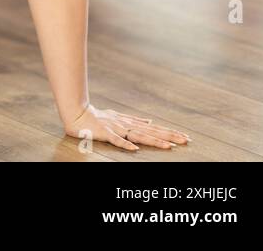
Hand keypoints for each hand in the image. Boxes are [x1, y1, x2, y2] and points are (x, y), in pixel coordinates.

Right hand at [65, 105, 189, 150]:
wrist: (77, 113)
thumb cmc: (97, 117)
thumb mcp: (118, 116)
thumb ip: (133, 120)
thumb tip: (149, 121)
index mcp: (130, 123)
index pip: (153, 128)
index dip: (169, 132)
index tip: (184, 137)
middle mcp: (126, 125)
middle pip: (151, 132)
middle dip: (169, 136)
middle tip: (186, 141)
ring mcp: (116, 129)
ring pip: (138, 136)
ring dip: (153, 141)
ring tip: (169, 146)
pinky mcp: (105, 133)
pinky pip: (115, 140)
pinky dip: (124, 144)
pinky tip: (134, 149)